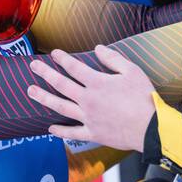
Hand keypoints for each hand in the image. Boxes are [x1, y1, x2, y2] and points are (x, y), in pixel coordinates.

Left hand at [27, 46, 156, 151]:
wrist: (150, 127)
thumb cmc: (144, 98)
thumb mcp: (132, 71)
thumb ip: (113, 58)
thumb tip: (98, 48)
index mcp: (97, 83)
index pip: (74, 67)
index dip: (63, 59)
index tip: (54, 53)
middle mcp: (88, 100)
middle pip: (61, 84)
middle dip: (45, 73)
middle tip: (33, 66)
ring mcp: (88, 118)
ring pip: (60, 107)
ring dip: (44, 98)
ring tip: (31, 92)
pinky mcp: (93, 133)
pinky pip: (72, 133)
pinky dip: (60, 132)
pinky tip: (50, 129)